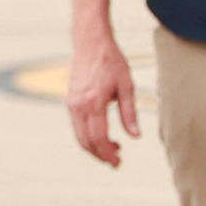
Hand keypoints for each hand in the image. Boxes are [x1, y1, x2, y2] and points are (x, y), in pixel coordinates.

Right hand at [64, 27, 142, 166]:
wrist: (90, 42)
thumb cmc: (111, 61)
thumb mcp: (126, 86)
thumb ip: (129, 112)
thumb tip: (135, 136)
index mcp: (94, 103)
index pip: (99, 138)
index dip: (108, 154)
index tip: (118, 162)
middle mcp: (79, 106)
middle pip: (86, 142)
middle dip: (100, 155)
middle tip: (116, 161)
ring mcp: (71, 103)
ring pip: (79, 136)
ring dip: (94, 147)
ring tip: (112, 148)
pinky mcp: (70, 101)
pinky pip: (77, 126)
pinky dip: (88, 135)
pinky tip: (103, 134)